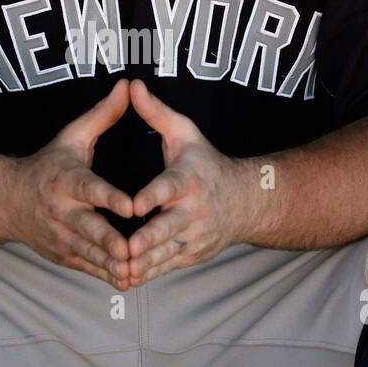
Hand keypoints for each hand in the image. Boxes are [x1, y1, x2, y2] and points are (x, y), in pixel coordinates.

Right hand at [8, 78, 133, 288]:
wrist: (7, 201)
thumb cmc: (48, 166)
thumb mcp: (71, 137)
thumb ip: (103, 115)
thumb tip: (128, 86)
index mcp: (67, 181)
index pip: (91, 190)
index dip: (110, 198)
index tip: (131, 206)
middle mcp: (62, 211)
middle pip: (89, 230)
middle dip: (111, 242)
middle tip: (133, 251)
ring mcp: (61, 237)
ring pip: (89, 254)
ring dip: (110, 264)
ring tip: (135, 272)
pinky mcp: (63, 255)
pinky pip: (86, 267)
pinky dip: (104, 274)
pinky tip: (126, 280)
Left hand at [125, 78, 257, 285]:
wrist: (246, 201)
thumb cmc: (206, 163)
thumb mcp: (185, 133)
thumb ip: (155, 112)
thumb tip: (131, 85)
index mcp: (188, 180)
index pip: (168, 188)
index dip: (151, 197)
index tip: (132, 205)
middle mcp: (193, 211)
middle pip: (168, 229)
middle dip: (148, 240)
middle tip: (126, 249)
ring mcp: (194, 237)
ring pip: (167, 254)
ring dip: (144, 264)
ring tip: (121, 271)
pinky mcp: (192, 255)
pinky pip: (168, 266)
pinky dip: (150, 273)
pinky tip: (128, 280)